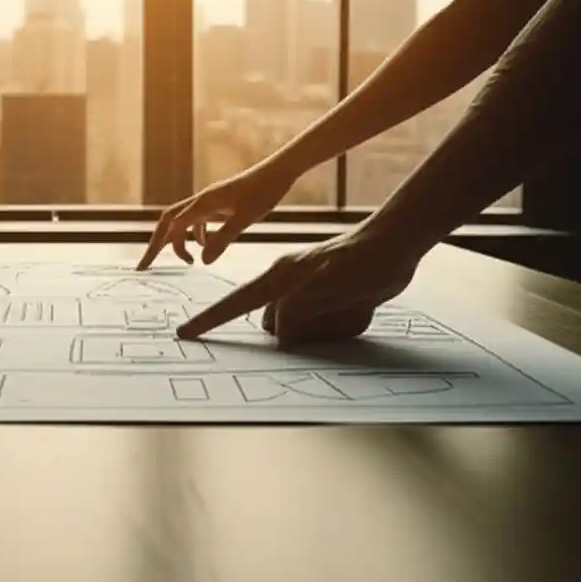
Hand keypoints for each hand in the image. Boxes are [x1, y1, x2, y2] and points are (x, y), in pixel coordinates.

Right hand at [136, 159, 295, 269]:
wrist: (277, 172)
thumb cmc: (263, 191)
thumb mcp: (245, 218)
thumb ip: (224, 238)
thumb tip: (203, 261)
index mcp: (202, 203)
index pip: (171, 226)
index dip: (156, 247)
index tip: (147, 266)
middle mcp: (200, 201)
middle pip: (168, 222)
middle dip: (157, 243)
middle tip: (147, 265)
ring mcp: (209, 202)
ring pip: (183, 222)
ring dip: (180, 241)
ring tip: (188, 261)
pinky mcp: (218, 204)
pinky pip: (198, 220)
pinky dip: (197, 235)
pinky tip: (207, 246)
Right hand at [176, 229, 421, 346]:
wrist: (396, 244)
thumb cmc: (363, 262)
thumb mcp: (329, 287)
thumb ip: (299, 311)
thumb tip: (279, 337)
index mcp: (280, 277)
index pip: (235, 302)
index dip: (210, 320)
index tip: (185, 333)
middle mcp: (287, 283)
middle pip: (272, 323)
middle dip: (293, 333)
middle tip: (334, 314)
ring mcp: (304, 288)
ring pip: (298, 327)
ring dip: (321, 330)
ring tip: (354, 307)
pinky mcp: (323, 295)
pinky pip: (319, 324)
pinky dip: (335, 325)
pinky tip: (358, 310)